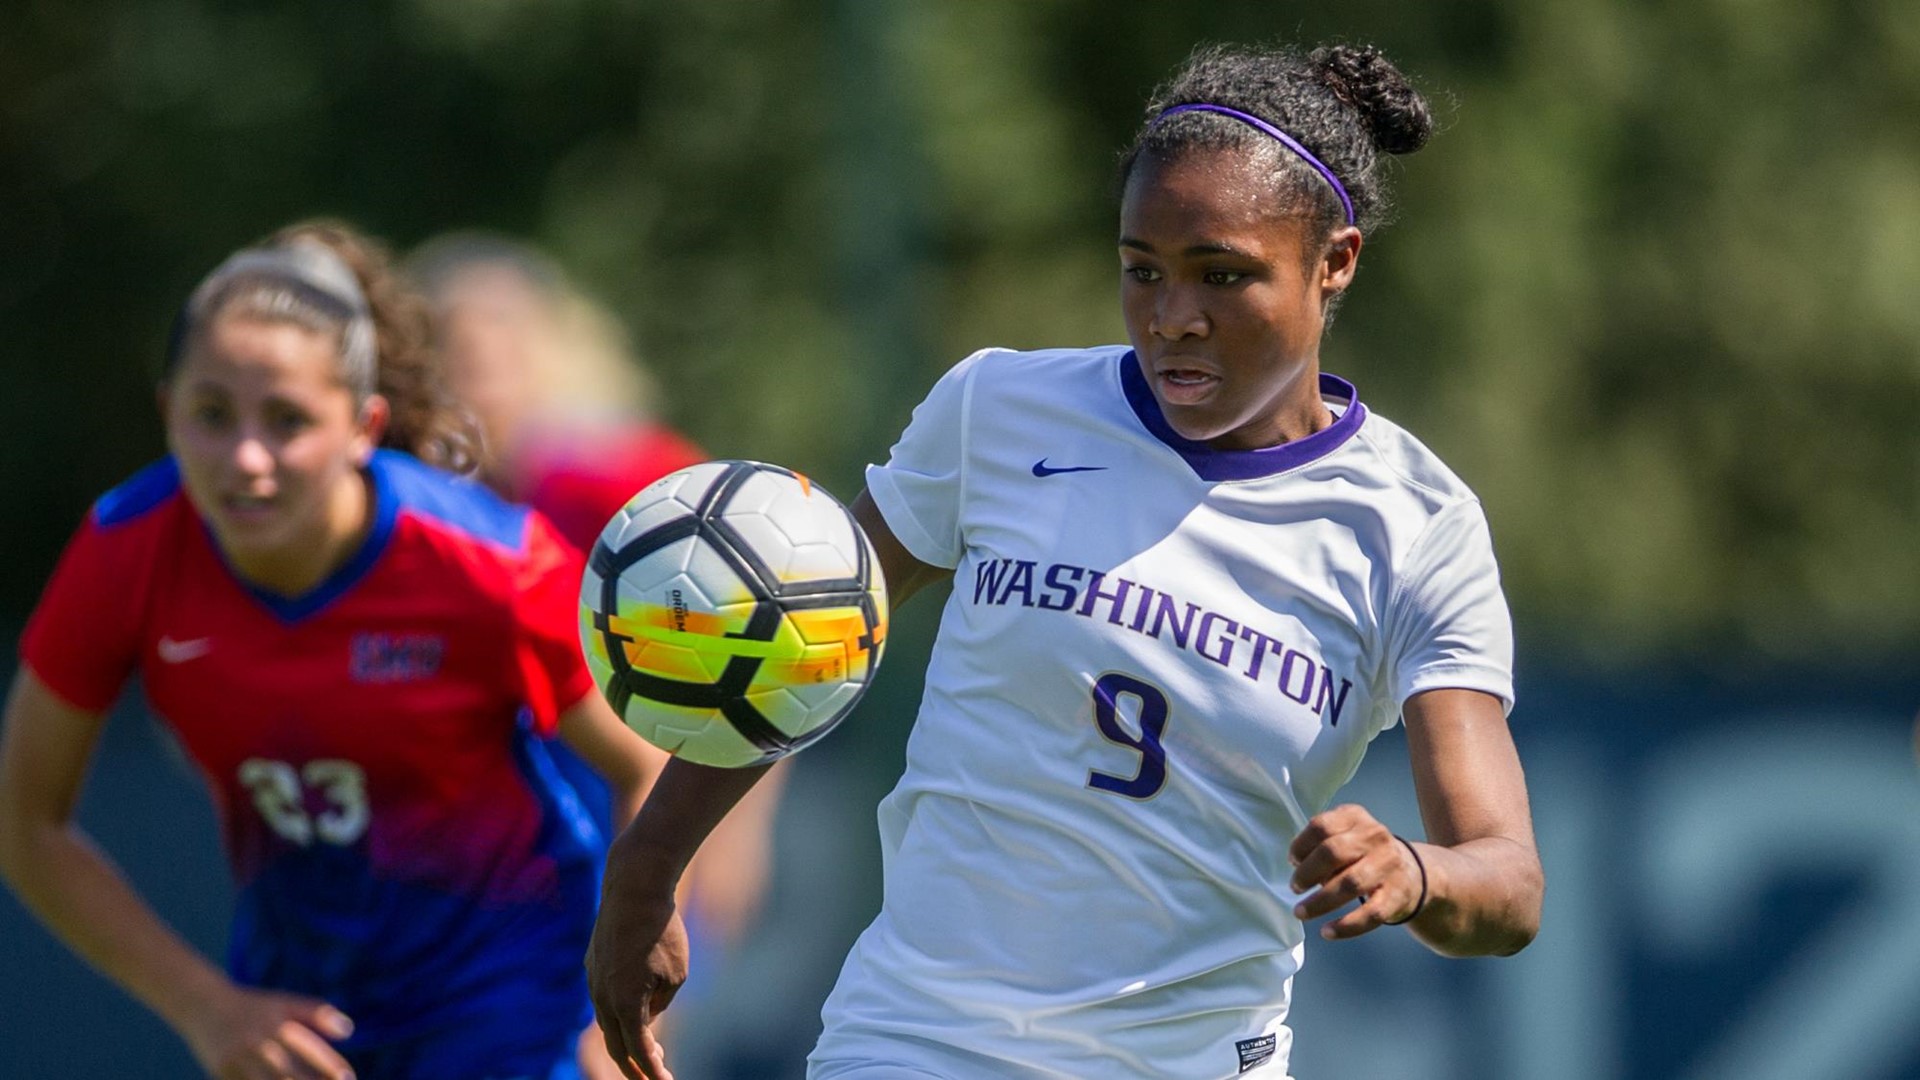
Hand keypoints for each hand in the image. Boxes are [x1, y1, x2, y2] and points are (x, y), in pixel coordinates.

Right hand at [177, 982, 354, 1079]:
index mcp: (278, 1025)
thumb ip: (317, 1014)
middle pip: (289, 1075)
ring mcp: (238, 1061)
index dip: (330, 1066)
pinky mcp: (222, 1074)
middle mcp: (259, 1044)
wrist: (203, 1005)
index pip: (310, 1050)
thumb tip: (349, 1031)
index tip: (347, 1078)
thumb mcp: (284, 1003)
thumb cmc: (253, 1006)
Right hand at [586, 884, 687, 1079]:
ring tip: (651, 1050)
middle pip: (616, 1044)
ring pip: (607, 1021)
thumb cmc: (662, 930)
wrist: (633, 889)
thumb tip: (646, 1018)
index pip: (638, 1051)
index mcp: (624, 1004)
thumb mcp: (675, 974)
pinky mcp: (591, 965)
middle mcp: (601, 996)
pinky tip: (635, 1014)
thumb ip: (659, 1004)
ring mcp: (592, 980)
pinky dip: (618, 1014)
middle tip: (653, 1077)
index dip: (652, 1072)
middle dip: (635, 1066)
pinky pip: (603, 998)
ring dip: (627, 1039)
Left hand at [1287, 803, 1423, 940]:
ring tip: (1301, 912)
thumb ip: (1320, 845)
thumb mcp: (1344, 836)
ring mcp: (1388, 865)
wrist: (1411, 872)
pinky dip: (1346, 926)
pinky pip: (1370, 914)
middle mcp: (1375, 837)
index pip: (1321, 826)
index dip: (1300, 845)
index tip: (1292, 861)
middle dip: (1307, 873)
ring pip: (1350, 884)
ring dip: (1320, 902)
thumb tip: (1298, 866)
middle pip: (1333, 852)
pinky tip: (1327, 931)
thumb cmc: (1363, 854)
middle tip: (1295, 888)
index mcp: (1356, 817)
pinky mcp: (1397, 895)